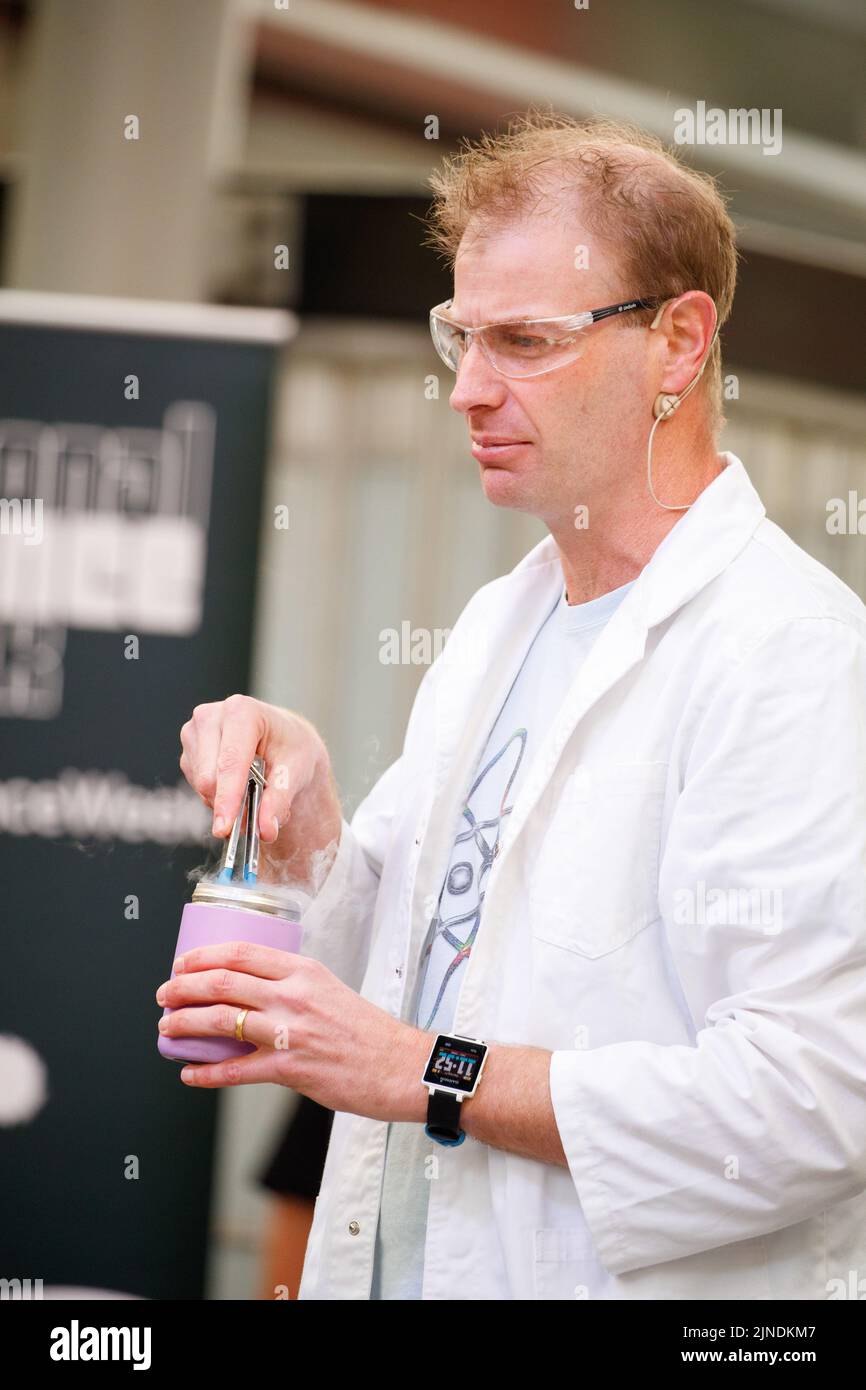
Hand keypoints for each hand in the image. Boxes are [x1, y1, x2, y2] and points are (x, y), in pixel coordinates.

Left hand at [155, 940, 431, 1117]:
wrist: (399, 1066)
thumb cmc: (366, 1032)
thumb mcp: (328, 990)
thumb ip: (290, 988)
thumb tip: (246, 993)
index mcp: (303, 971)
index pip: (240, 952)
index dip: (202, 957)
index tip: (182, 963)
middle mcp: (294, 996)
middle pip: (223, 982)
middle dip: (183, 988)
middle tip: (164, 995)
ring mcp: (291, 1032)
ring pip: (222, 1021)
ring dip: (185, 1024)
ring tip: (167, 1028)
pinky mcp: (291, 1069)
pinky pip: (236, 1071)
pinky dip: (206, 1073)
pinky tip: (189, 1074)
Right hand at [179, 693, 341, 884]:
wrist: (282, 738)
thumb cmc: (290, 747)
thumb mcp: (296, 770)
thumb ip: (280, 800)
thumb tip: (266, 829)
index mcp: (241, 711)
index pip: (231, 761)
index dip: (228, 797)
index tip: (225, 827)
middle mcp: (211, 716)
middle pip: (209, 777)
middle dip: (229, 803)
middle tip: (254, 815)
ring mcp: (194, 731)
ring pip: (201, 785)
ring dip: (224, 799)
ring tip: (250, 788)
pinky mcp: (188, 749)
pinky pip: (196, 786)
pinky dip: (216, 794)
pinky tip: (234, 782)